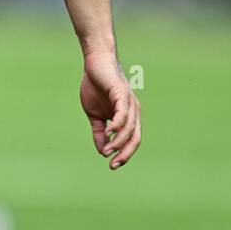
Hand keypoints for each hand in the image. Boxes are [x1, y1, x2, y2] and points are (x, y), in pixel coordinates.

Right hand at [80, 52, 141, 169]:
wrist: (94, 63)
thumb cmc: (96, 87)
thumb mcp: (94, 115)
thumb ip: (99, 132)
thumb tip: (102, 151)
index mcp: (129, 117)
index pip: (132, 140)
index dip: (124, 154)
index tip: (112, 166)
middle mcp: (133, 111)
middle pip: (135, 138)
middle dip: (126, 153)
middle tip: (113, 165)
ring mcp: (129, 102)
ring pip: (129, 128)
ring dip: (118, 142)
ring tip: (107, 150)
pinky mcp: (122, 94)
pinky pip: (123, 113)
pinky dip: (117, 125)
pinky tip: (109, 133)